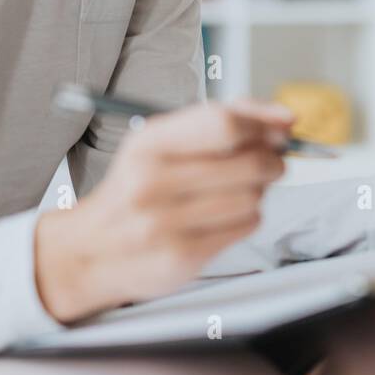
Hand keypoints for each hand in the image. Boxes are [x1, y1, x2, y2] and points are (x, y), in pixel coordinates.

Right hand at [34, 100, 292, 321]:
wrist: (90, 251)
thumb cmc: (138, 189)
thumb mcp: (163, 143)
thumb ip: (223, 120)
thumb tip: (284, 118)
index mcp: (148, 143)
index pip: (224, 124)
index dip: (263, 125)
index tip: (280, 130)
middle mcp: (152, 181)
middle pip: (249, 162)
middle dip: (272, 161)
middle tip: (270, 163)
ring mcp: (165, 222)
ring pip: (254, 196)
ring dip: (258, 192)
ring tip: (237, 192)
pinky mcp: (182, 256)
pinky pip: (246, 225)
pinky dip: (248, 218)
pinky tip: (225, 217)